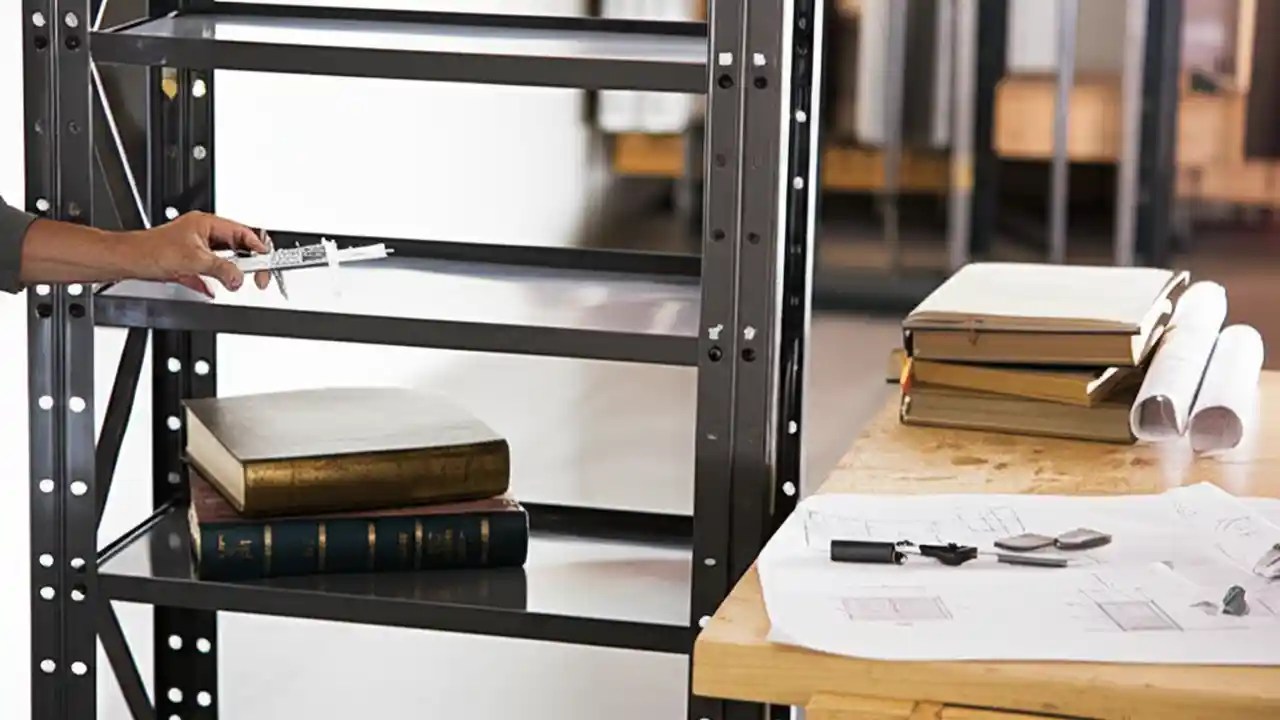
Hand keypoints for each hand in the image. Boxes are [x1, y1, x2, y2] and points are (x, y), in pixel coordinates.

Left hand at [123, 211, 271, 295]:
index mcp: (207, 223)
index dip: (258, 248)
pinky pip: (209, 270)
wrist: (128, 261)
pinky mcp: (188, 261)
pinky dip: (214, 280)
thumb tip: (239, 277)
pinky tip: (213, 288)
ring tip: (234, 281)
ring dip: (229, 272)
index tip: (266, 263)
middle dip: (246, 262)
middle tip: (256, 276)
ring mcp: (196, 246)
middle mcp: (203, 232)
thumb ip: (222, 269)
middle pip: (236, 246)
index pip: (244, 233)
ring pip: (223, 259)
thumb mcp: (195, 260)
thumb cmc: (152, 250)